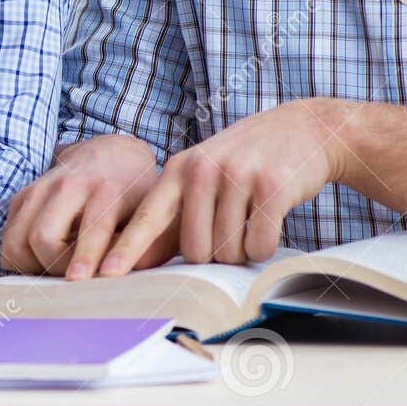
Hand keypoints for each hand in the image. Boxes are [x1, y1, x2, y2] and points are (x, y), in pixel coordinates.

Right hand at [1, 135, 171, 278]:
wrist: (113, 153)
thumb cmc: (137, 192)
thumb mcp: (152, 210)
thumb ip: (149, 244)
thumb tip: (140, 283)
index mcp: (107, 188)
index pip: (93, 227)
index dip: (87, 256)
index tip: (82, 279)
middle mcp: (70, 184)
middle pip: (43, 237)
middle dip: (54, 266)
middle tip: (73, 280)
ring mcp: (42, 187)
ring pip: (17, 239)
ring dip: (31, 265)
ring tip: (54, 272)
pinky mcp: (25, 194)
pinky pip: (9, 236)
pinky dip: (20, 256)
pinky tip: (41, 260)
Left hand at [99, 99, 350, 274]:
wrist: (303, 129)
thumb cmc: (246, 162)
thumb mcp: (203, 176)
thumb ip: (174, 218)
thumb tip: (138, 263)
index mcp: (179, 169)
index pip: (147, 217)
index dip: (125, 250)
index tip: (103, 276)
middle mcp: (203, 170)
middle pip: (195, 251)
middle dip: (215, 254)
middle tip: (232, 227)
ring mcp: (237, 176)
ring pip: (229, 252)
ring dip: (243, 248)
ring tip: (252, 215)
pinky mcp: (271, 186)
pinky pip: (260, 245)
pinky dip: (266, 245)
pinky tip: (272, 218)